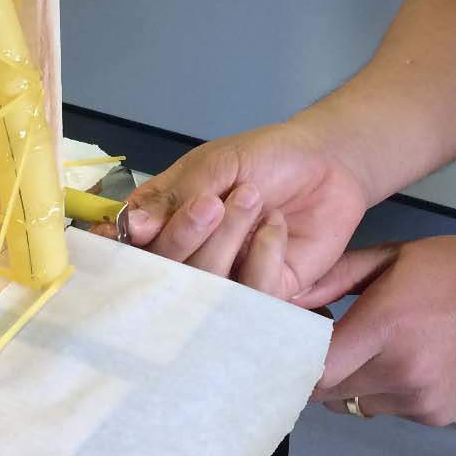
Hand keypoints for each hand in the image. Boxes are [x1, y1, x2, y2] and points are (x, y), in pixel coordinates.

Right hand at [101, 122, 373, 297]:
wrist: (329, 163)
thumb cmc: (266, 158)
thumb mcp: (216, 165)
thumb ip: (173, 197)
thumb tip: (129, 230)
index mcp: (167, 222)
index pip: (130, 250)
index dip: (125, 250)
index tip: (136, 233)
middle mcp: (192, 258)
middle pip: (165, 275)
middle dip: (184, 239)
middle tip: (212, 203)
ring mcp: (228, 280)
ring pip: (206, 289)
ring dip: (226, 241)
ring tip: (251, 199)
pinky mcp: (267, 295)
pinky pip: (252, 297)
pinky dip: (263, 255)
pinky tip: (277, 225)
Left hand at [300, 235, 455, 425]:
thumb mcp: (393, 257)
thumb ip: (336, 277)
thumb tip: (290, 295)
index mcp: (385, 325)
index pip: (316, 369)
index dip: (294, 361)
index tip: (290, 344)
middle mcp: (400, 370)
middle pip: (328, 394)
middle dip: (316, 373)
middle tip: (324, 346)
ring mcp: (420, 399)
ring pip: (357, 404)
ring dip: (353, 383)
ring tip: (375, 349)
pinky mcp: (436, 415)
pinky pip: (390, 410)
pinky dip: (387, 392)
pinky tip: (410, 360)